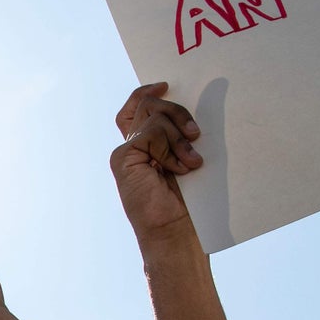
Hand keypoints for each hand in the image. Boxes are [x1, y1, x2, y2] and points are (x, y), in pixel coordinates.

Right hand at [110, 81, 202, 242]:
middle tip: (196, 134)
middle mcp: (132, 148)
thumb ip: (181, 136)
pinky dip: (170, 147)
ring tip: (192, 162)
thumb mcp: (188, 160)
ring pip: (153, 115)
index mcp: (145, 148)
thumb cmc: (189, 205)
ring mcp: (125, 153)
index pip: (136, 107)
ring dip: (179, 134)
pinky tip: (180, 168)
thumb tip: (195, 109)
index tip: (167, 86)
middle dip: (177, 110)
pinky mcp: (122, 159)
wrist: (177, 234)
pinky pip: (151, 131)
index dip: (147, 92)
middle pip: (148, 104)